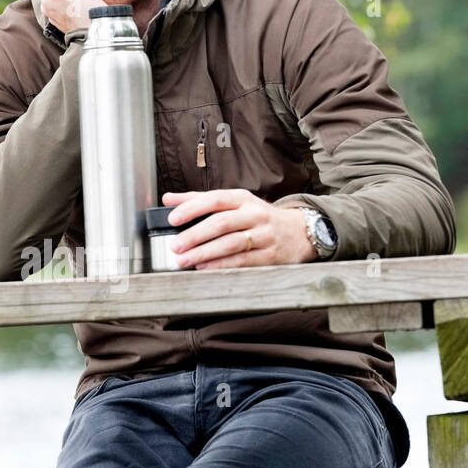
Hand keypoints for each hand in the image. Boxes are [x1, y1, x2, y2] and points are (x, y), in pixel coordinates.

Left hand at [161, 189, 315, 267]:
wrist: (299, 231)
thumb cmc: (258, 217)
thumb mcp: (233, 203)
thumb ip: (200, 200)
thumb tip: (168, 199)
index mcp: (242, 198)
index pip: (214, 199)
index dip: (192, 208)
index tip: (172, 219)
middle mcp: (254, 214)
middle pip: (221, 223)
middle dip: (194, 235)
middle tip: (175, 246)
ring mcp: (264, 235)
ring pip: (230, 243)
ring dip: (204, 253)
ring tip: (184, 260)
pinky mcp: (269, 255)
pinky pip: (241, 261)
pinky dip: (221, 265)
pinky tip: (204, 268)